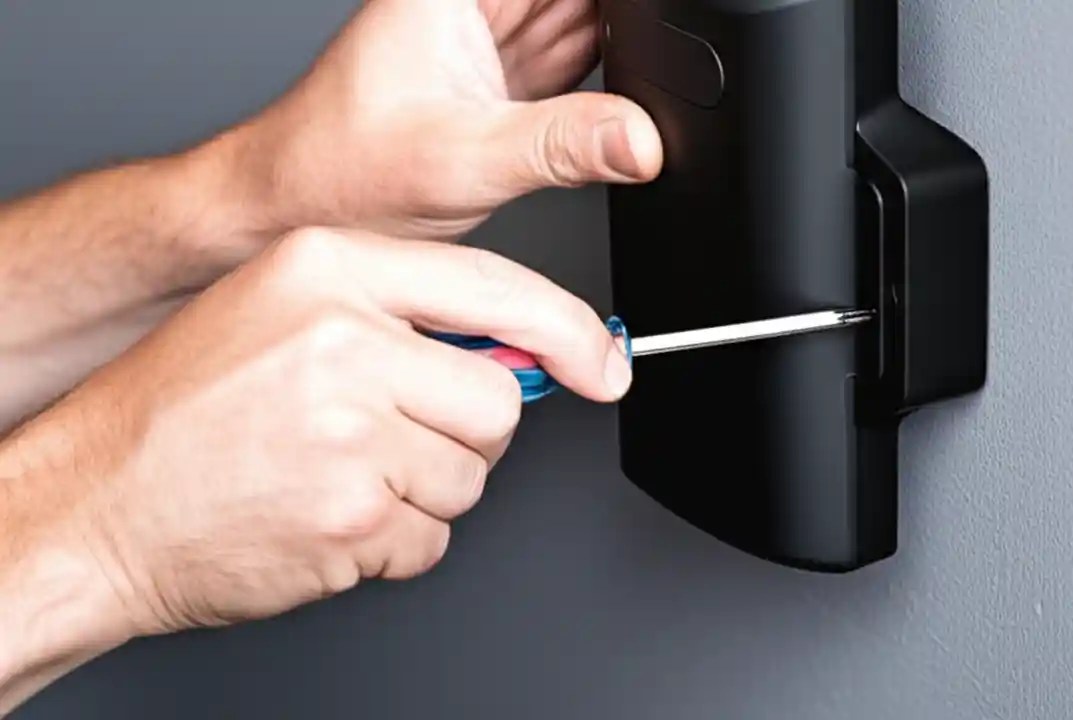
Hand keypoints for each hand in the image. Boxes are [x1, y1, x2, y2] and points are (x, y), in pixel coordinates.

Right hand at [3, 226, 630, 636]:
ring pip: (470, 474)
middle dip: (461, 435)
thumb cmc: (182, 414)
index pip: (495, 287)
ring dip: (421, 494)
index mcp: (327, 266)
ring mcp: (349, 426)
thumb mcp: (281, 313)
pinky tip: (327, 519)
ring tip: (338, 478)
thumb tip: (518, 349)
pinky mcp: (352, 512)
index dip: (567, 333)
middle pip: (495, 396)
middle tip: (388, 441)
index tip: (604, 364)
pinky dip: (392, 544)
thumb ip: (398, 315)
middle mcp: (342, 336)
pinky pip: (432, 537)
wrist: (93, 506)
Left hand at [221, 0, 661, 241]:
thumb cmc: (338, 168)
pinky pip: (580, 70)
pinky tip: (586, 121)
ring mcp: (495, 39)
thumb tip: (641, 138)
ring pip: (589, 26)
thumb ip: (562, 144)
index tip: (640, 40)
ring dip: (607, 65)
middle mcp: (476, 0)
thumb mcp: (463, 158)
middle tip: (589, 100)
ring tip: (563, 115)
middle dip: (612, 31)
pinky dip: (598, 97)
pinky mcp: (510, 83)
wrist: (300, 214)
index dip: (613, 12)